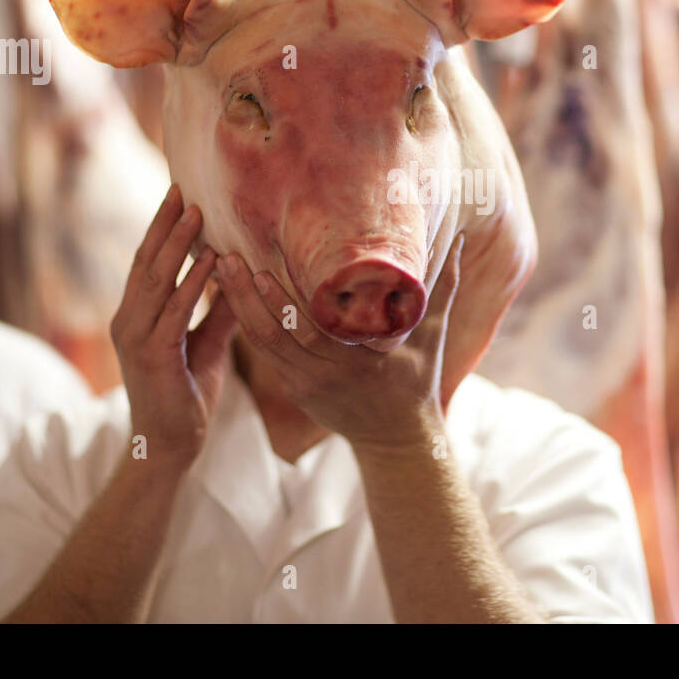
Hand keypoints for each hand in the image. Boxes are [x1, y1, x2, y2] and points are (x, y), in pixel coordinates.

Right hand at [110, 184, 235, 471]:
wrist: (170, 445)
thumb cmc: (186, 395)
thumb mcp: (206, 344)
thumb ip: (218, 311)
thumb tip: (239, 276)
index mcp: (136, 316)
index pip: (148, 262)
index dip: (162, 228)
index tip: (179, 195)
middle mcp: (128, 321)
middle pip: (147, 261)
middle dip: (165, 224)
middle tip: (184, 188)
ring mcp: (135, 337)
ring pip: (157, 279)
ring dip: (178, 244)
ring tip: (197, 212)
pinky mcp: (151, 356)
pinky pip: (173, 311)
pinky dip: (192, 283)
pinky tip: (210, 260)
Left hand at [217, 236, 463, 453]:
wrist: (398, 439)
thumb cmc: (418, 382)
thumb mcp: (433, 337)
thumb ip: (443, 289)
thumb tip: (460, 239)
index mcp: (357, 361)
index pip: (309, 328)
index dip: (282, 299)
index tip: (264, 264)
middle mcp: (325, 375)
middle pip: (274, 334)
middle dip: (245, 295)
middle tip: (225, 257)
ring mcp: (306, 386)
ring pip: (261, 345)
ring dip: (237, 307)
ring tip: (219, 270)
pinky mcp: (294, 391)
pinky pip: (264, 356)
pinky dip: (244, 325)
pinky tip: (230, 297)